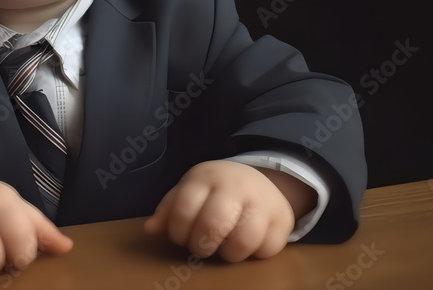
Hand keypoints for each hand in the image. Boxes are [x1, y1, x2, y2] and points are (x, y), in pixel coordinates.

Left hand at [143, 160, 314, 261]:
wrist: (257, 178)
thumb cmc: (214, 191)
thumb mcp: (189, 192)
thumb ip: (168, 210)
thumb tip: (150, 230)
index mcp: (206, 177)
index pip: (184, 209)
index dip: (177, 232)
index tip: (180, 237)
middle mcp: (235, 185)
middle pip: (212, 224)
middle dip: (201, 245)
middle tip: (201, 247)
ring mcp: (261, 201)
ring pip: (242, 241)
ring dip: (228, 253)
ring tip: (224, 247)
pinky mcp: (282, 218)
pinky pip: (267, 249)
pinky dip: (254, 254)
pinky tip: (247, 244)